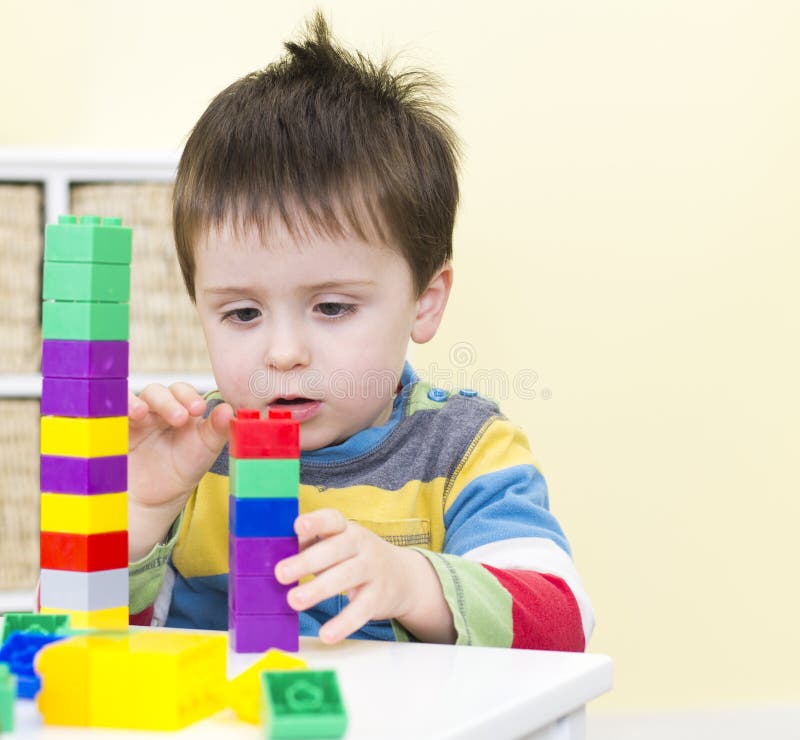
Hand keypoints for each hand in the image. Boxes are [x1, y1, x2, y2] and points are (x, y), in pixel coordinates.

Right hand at [127, 382, 232, 558]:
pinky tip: (122, 418)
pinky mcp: (111, 430)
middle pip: (158, 392)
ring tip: (142, 413)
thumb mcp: (203, 451)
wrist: (152, 500)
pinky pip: (109, 414)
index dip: (189, 396)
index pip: (182, 392)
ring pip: (132, 398)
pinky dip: (116, 410)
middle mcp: (155, 410)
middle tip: (179, 418)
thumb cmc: (182, 470)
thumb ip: (216, 430)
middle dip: (168, 402)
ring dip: (137, 402)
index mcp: (179, 409)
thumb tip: (228, 409)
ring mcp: (132, 419)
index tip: (198, 409)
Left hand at [274, 509, 419, 643]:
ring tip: (294, 600)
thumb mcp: (336, 545)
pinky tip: (327, 634)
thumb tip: (274, 551)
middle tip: (280, 573)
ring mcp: (372, 570)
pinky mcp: (378, 597)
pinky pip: (361, 610)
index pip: (332, 520)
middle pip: (336, 549)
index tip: (298, 525)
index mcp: (345, 529)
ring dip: (319, 589)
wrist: (403, 577)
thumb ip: (310, 546)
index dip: (316, 522)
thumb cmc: (353, 558)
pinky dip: (344, 623)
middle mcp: (361, 545)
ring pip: (346, 577)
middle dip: (307, 561)